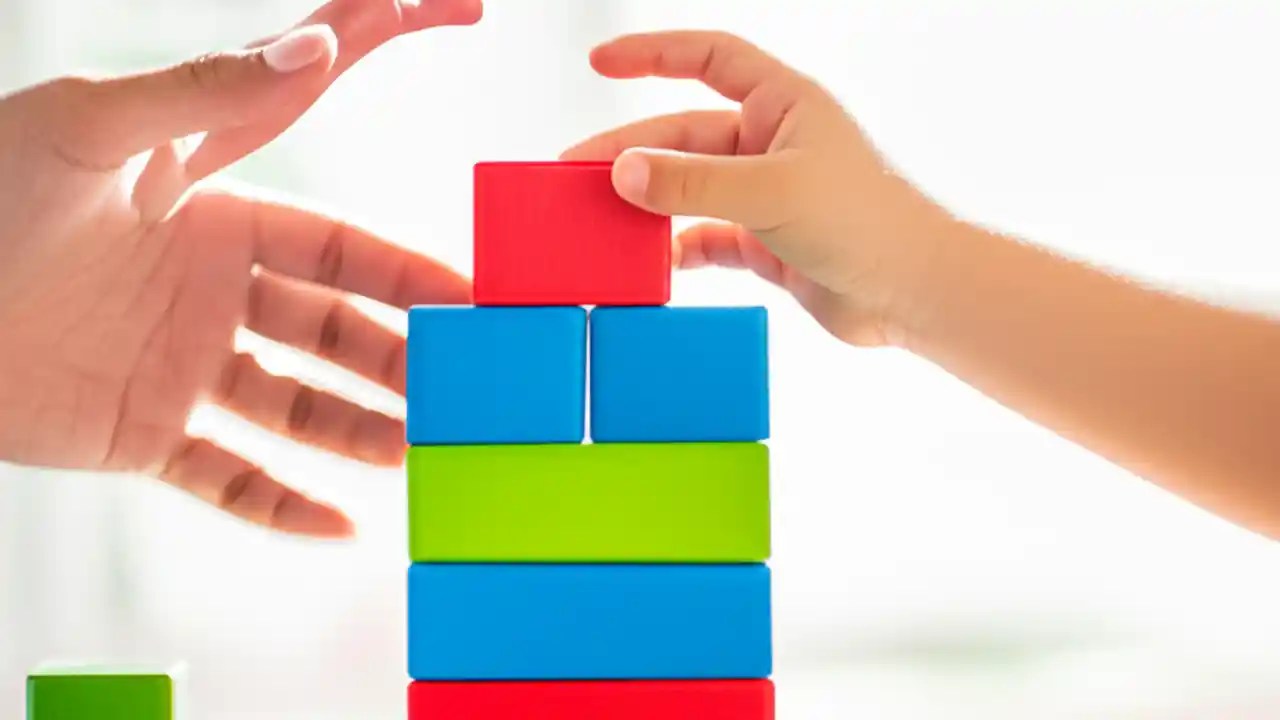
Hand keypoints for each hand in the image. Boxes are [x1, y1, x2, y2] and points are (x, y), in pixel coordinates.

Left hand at [0, 0, 480, 536]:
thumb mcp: (90, 126)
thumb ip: (203, 92)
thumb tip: (313, 45)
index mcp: (212, 220)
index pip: (338, 244)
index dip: (409, 267)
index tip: (475, 288)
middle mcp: (211, 295)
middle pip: (334, 333)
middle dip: (402, 359)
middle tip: (467, 388)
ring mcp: (181, 367)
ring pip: (297, 408)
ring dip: (361, 432)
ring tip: (422, 454)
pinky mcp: (141, 434)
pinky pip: (226, 479)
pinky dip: (282, 506)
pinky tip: (342, 525)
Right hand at [563, 31, 954, 346]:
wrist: (910, 293)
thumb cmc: (864, 222)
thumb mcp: (770, 191)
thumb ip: (693, 183)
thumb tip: (624, 173)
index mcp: (784, 103)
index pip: (710, 58)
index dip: (653, 55)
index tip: (600, 62)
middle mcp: (772, 143)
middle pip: (684, 134)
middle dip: (631, 151)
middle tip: (576, 173)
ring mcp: (767, 195)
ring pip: (690, 189)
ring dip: (648, 202)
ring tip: (600, 219)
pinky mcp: (766, 243)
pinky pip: (706, 239)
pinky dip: (678, 249)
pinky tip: (655, 261)